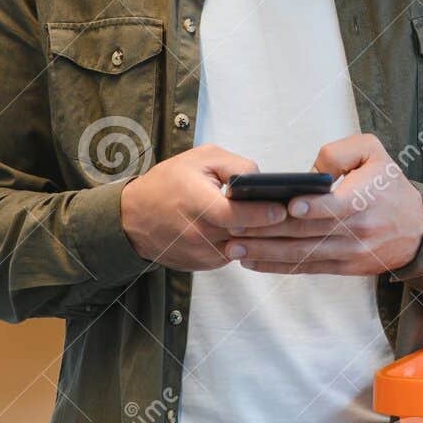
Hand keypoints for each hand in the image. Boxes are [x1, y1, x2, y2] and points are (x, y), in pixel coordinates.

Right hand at [120, 144, 287, 269]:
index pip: (239, 217)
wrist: (133, 217)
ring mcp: (202, 253)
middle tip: (289, 213)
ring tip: (272, 220)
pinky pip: (233, 255)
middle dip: (270, 226)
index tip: (283, 207)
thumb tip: (261, 180)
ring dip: (258, 237)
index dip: (264, 213)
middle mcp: (200, 234)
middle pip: (246, 236)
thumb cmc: (167, 183)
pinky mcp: (204, 264)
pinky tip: (248, 229)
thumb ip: (235, 165)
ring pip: (243, 248)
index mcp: (198, 204)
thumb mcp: (200, 158)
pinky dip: (243, 243)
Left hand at [226, 134, 422, 274]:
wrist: (418, 229)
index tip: (287, 206)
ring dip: (265, 253)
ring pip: (302, 254)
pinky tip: (252, 262)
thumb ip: (341, 151)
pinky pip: (306, 268)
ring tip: (233, 247)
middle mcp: (355, 230)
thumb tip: (311, 172)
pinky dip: (277, 266)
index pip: (336, 207)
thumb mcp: (374, 152)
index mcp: (364, 199)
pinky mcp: (342, 267)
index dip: (312, 208)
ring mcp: (348, 253)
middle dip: (267, 231)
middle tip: (234, 226)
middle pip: (308, 233)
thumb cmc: (389, 186)